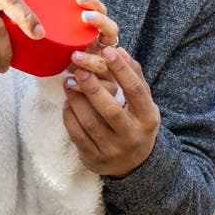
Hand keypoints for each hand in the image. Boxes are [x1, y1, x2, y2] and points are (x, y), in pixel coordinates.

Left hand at [63, 46, 159, 176]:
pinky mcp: (94, 159)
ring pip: (90, 123)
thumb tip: (118, 50)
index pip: (135, 91)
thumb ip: (134, 76)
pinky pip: (77, 135)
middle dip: (92, 87)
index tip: (107, 51)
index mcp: (148, 119)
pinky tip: (67, 102)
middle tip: (78, 68)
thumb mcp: (143, 102)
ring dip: (76, 99)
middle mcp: (132, 137)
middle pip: (110, 110)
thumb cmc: (136, 122)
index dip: (121, 70)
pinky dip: (69, 115)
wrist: (134, 164)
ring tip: (68, 82)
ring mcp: (113, 151)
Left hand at [66, 0, 118, 89]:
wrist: (63, 89)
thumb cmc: (59, 58)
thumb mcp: (58, 40)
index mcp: (96, 33)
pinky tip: (71, 83)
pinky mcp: (103, 89)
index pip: (102, 12)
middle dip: (100, 23)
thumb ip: (51, 24)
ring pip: (106, 62)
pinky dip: (86, 86)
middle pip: (112, 32)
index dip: (94, 4)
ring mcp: (106, 68)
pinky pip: (103, 88)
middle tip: (84, 17)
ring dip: (91, 58)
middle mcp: (105, 48)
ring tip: (74, 56)